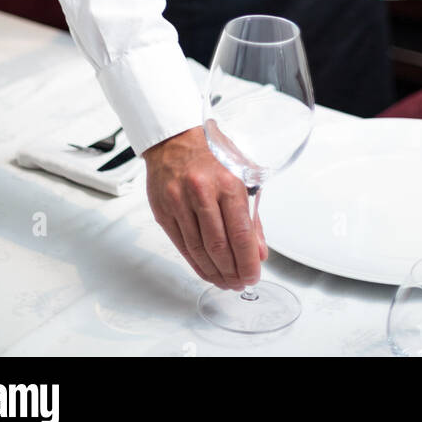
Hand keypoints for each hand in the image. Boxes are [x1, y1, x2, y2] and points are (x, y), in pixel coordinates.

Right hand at [144, 126, 268, 289]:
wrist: (174, 138)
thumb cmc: (211, 154)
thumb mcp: (242, 176)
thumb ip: (251, 216)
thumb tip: (258, 250)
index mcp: (227, 182)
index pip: (241, 232)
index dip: (248, 261)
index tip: (253, 275)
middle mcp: (202, 192)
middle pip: (219, 245)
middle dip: (232, 271)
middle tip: (240, 282)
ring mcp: (179, 202)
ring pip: (199, 249)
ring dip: (214, 271)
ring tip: (225, 282)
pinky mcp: (163, 211)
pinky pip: (181, 245)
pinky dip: (195, 263)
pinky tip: (206, 270)